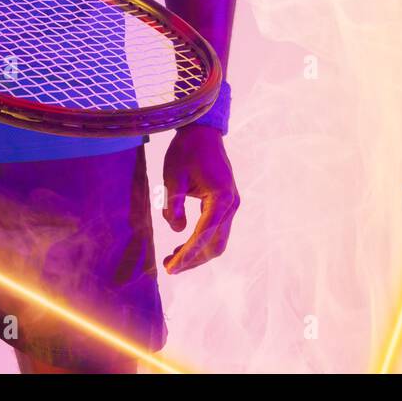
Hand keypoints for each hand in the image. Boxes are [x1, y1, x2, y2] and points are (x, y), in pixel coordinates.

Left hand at [161, 123, 238, 273]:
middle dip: (194, 260)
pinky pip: (216, 230)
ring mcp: (231, 205)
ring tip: (172, 258)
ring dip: (197, 252)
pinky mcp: (226, 204)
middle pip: (216, 244)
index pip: (203, 235)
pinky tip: (183, 244)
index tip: (171, 268)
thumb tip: (178, 231)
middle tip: (170, 267)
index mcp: (220, 197)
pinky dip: (201, 241)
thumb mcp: (173, 177)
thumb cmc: (187, 151)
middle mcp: (231, 204)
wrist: (203, 132)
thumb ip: (174, 205)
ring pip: (218, 240)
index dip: (187, 254)